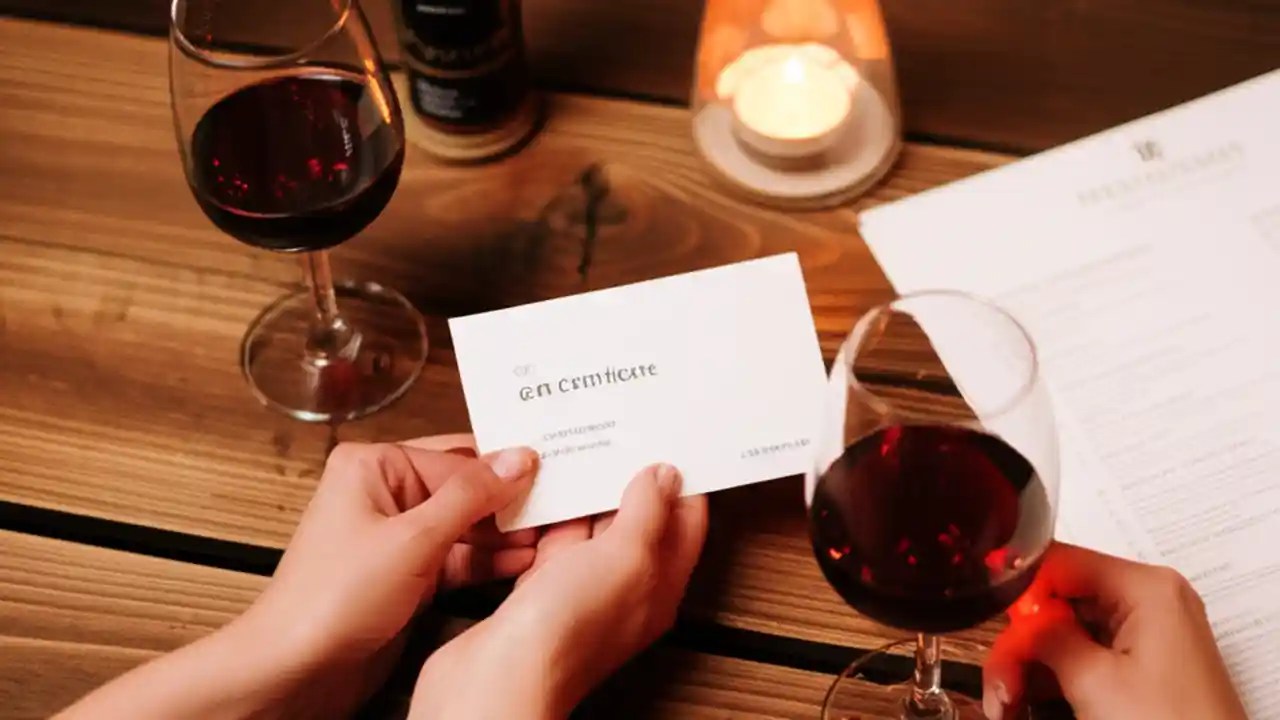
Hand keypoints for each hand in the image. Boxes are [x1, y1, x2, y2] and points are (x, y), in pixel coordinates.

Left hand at [60, 434, 539, 719]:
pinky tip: (525, 560)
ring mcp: (396, 537)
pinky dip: (488, 561)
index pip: (457, 456)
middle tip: (563, 499)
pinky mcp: (407, 574)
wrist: (295, 670)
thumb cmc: (326, 600)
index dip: (507, 466)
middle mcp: (384, 494)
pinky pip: (457, 558)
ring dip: (506, 533)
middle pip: (464, 487)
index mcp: (374, 466)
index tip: (554, 467)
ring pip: (465, 525)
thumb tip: (517, 459)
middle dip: (511, 499)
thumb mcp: (413, 540)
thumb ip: (471, 496)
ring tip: (555, 532)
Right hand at [412, 464, 708, 718]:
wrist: (497, 676)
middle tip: (623, 431)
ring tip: (581, 446)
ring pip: (590, 530)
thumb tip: (665, 476)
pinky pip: (550, 542)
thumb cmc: (566, 632)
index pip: (686, 522)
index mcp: (659, 584)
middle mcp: (623, 589)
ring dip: (585, 492)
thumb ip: (648, 513)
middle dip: (630, 476)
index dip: (683, 480)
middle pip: (637, 521)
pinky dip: (547, 515)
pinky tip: (539, 487)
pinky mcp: (539, 593)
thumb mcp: (626, 557)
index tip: (674, 438)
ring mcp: (580, 591)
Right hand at [982, 543, 1246, 719]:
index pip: (1058, 562)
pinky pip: (1085, 655)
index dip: (1018, 592)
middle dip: (1022, 643)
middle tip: (1001, 684)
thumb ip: (1046, 636)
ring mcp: (1149, 634)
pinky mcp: (1145, 666)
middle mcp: (1150, 602)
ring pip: (1066, 632)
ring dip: (1031, 667)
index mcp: (1145, 588)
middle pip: (1058, 602)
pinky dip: (1055, 678)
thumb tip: (1019, 616)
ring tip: (1009, 702)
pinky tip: (1029, 702)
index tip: (991, 620)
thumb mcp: (1092, 680)